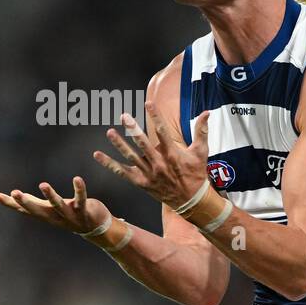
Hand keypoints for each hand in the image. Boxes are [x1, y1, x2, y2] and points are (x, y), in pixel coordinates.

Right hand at [0, 176, 110, 233]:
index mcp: (45, 215)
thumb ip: (33, 203)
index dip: (10, 204)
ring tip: (43, 184)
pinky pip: (81, 199)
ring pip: (58, 205)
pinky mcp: (84, 210)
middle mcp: (55, 217)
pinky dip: (79, 189)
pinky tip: (77, 178)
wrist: (96, 228)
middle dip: (26, 202)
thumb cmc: (69, 214)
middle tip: (14, 193)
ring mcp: (70, 215)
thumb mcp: (49, 210)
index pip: (25, 210)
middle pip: (38, 211)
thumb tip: (15, 196)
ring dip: (51, 195)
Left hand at [94, 103, 211, 208]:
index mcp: (173, 154)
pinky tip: (98, 155)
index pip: (162, 131)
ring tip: (109, 132)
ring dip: (119, 144)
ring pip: (131, 157)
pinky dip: (110, 164)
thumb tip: (207, 112)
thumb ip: (202, 130)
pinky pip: (122, 172)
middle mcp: (159, 163)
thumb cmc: (196, 174)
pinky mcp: (141, 182)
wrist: (191, 201)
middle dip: (133, 129)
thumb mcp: (201, 152)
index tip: (148, 103)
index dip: (155, 116)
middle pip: (143, 144)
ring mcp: (149, 174)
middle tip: (124, 116)